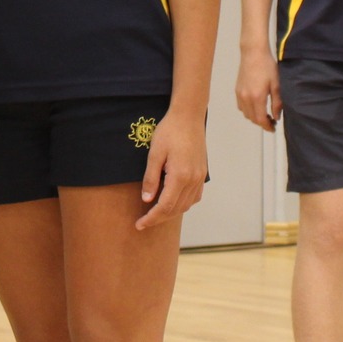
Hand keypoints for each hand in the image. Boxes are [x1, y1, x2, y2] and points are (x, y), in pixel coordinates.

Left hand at [136, 109, 207, 230]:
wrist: (188, 117)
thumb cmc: (169, 131)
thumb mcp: (154, 154)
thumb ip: (151, 179)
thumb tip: (146, 200)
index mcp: (180, 176)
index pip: (165, 206)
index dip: (152, 218)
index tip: (140, 224)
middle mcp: (193, 180)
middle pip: (176, 209)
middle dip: (159, 218)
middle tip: (143, 222)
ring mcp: (200, 178)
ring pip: (186, 205)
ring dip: (171, 213)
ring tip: (155, 214)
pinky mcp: (202, 173)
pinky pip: (194, 197)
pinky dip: (182, 204)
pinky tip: (172, 202)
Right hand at [235, 43, 281, 131]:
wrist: (253, 53)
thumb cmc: (267, 66)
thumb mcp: (276, 85)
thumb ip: (277, 103)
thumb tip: (276, 117)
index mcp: (257, 97)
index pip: (260, 119)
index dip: (267, 126)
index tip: (273, 128)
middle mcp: (246, 98)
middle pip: (252, 118)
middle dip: (261, 123)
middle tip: (271, 121)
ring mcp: (240, 94)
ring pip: (245, 114)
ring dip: (254, 117)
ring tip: (264, 114)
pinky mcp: (237, 90)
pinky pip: (241, 106)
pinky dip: (248, 110)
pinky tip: (255, 106)